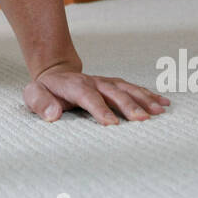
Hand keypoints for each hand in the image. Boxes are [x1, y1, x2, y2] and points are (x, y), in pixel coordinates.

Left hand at [24, 62, 170, 124]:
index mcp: (74, 86)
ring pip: (127, 89)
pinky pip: (133, 89)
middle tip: (143, 120)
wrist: (56, 74)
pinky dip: (149, 95)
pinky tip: (163, 103)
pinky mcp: (114, 85)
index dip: (100, 110)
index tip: (112, 124)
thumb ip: (40, 102)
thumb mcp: (33, 94)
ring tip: (159, 112)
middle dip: (129, 106)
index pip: (88, 97)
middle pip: (113, 93)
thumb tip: (52, 113)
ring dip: (144, 99)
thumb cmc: (45, 90)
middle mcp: (93, 82)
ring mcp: (105, 82)